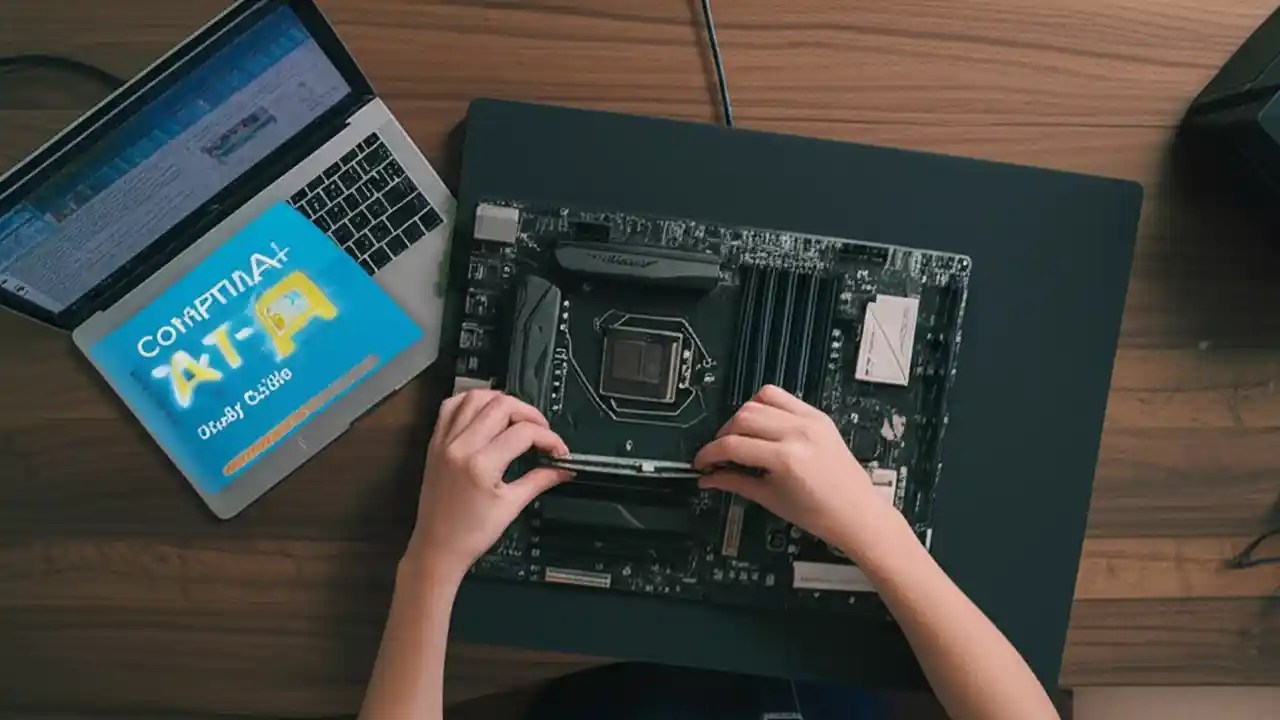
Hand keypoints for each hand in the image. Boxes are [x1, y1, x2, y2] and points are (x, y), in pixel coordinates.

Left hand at [407, 390, 572, 578]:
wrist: (437, 548)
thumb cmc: (470, 534)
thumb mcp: (511, 506)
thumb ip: (540, 480)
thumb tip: (563, 469)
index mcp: (480, 465)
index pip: (523, 432)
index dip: (548, 438)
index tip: (558, 449)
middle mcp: (460, 447)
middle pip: (501, 405)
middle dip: (528, 413)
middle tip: (541, 431)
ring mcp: (444, 442)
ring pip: (475, 397)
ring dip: (501, 401)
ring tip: (516, 418)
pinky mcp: (435, 443)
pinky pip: (450, 406)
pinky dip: (470, 402)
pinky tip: (485, 413)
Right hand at [693, 385, 902, 562]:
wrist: (857, 513)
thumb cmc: (818, 514)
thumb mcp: (770, 499)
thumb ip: (735, 482)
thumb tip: (707, 478)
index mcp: (786, 458)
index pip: (733, 445)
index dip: (709, 454)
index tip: (701, 463)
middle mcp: (798, 432)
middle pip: (743, 417)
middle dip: (723, 435)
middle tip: (719, 455)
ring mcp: (811, 420)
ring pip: (759, 401)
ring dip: (742, 417)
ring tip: (739, 439)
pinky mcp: (818, 415)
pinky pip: (782, 397)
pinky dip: (764, 406)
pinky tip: (761, 425)